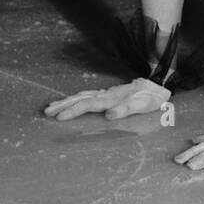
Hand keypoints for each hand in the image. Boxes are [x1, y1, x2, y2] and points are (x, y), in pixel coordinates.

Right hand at [44, 77, 170, 120]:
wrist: (157, 85)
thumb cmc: (150, 98)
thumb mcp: (142, 104)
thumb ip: (126, 109)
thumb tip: (109, 115)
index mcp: (111, 98)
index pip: (89, 104)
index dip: (74, 110)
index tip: (60, 118)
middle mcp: (106, 95)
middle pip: (80, 99)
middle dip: (63, 106)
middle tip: (47, 112)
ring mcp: (105, 94)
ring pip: (81, 96)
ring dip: (65, 102)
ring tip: (50, 108)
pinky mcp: (106, 95)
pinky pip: (86, 96)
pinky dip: (74, 99)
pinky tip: (67, 102)